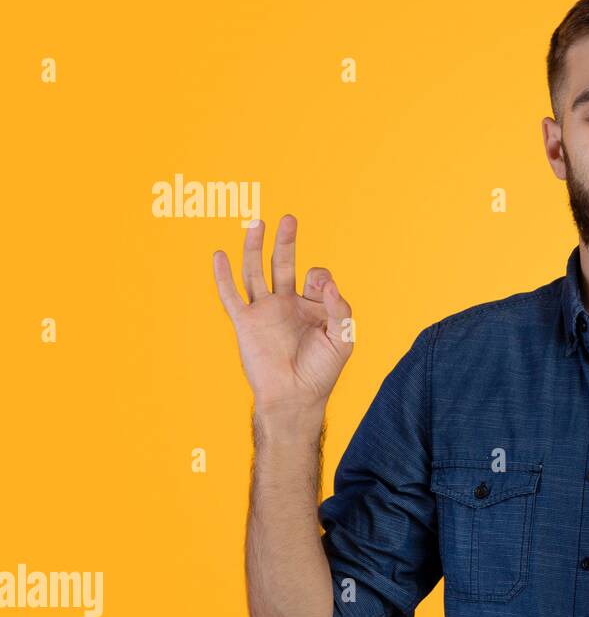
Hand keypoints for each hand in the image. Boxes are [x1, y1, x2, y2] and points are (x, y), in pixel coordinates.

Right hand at [212, 214, 353, 415]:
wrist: (294, 397)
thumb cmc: (321, 371)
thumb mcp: (341, 338)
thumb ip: (339, 309)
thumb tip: (326, 281)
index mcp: (312, 306)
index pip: (316, 277)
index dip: (321, 278)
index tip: (322, 290)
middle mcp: (287, 304)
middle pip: (283, 264)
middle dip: (286, 242)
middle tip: (289, 219)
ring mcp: (264, 311)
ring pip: (256, 272)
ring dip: (255, 248)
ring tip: (256, 223)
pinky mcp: (246, 322)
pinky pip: (230, 295)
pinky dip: (222, 276)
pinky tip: (219, 255)